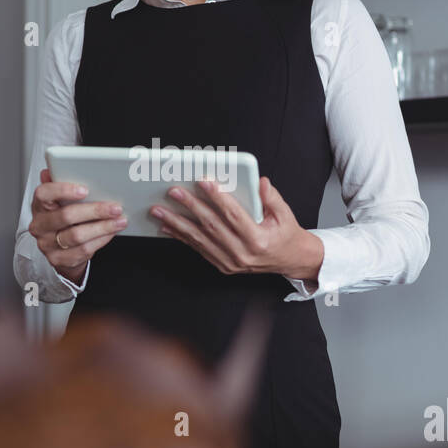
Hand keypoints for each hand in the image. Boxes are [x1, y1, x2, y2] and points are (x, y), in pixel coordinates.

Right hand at [29, 168, 127, 282]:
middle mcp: (39, 225)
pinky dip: (101, 240)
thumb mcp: (60, 200)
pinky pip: (83, 250)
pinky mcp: (58, 259)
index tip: (85, 189)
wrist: (58, 249)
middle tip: (115, 207)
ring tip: (120, 220)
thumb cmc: (63, 219)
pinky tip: (111, 232)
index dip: (63, 190)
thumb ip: (59, 183)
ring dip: (102, 227)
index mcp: (39, 205)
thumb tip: (50, 170)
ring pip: (77, 235)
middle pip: (66, 216)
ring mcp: (47, 244)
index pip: (44, 194)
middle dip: (94, 210)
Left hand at [150, 176, 323, 282]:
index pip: (233, 215)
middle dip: (189, 206)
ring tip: (159, 210)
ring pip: (199, 239)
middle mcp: (242, 253)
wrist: (289, 261)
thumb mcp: (285, 214)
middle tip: (173, 192)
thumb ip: (271, 197)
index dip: (217, 197)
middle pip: (211, 226)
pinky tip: (167, 226)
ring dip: (176, 223)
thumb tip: (260, 182)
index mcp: (258, 240)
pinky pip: (198, 249)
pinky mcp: (222, 265)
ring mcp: (230, 262)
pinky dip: (181, 237)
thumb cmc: (285, 235)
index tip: (202, 182)